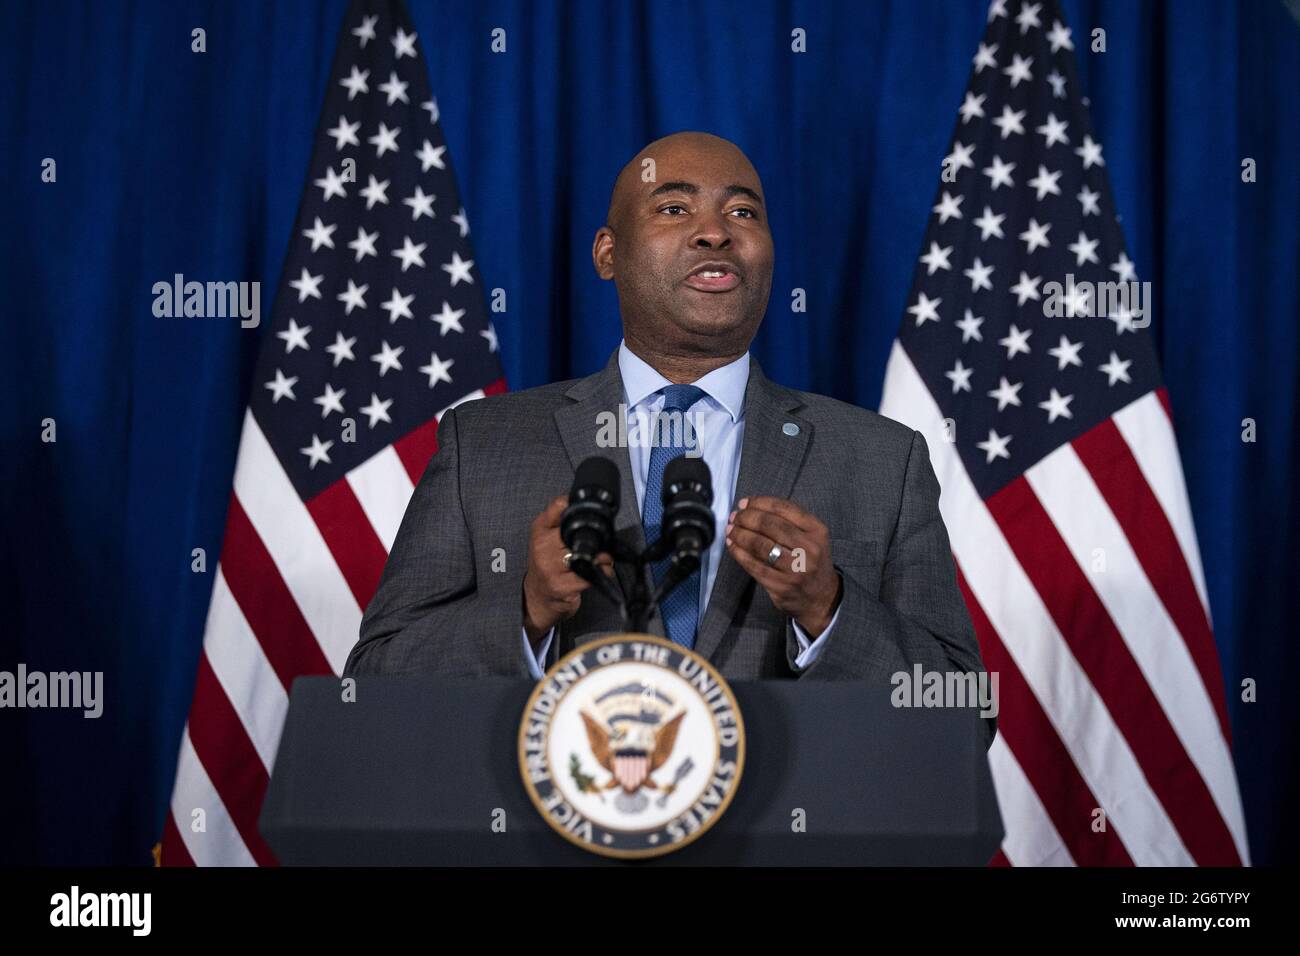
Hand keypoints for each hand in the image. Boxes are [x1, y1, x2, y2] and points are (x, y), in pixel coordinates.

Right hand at [521, 495, 613, 643]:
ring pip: (588, 553)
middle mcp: (541, 546)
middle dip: (597, 538)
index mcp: (539, 529)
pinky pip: (590, 574)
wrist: (536, 597)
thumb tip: (591, 510)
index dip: (577, 506)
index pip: (558, 506)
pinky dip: (602, 573)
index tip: (589, 514)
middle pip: (580, 531)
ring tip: (600, 560)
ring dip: (603, 557)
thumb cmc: (547, 564)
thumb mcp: (548, 537)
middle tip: (600, 545)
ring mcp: (549, 567)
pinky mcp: (560, 586)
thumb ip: (563, 521)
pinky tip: (598, 573)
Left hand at [724, 496, 842, 637]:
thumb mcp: (811, 536)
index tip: (744, 503)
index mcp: (817, 531)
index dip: (759, 503)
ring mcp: (795, 569)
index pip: (784, 509)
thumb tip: (749, 507)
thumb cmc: (810, 561)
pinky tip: (732, 545)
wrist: (822, 598)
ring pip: (760, 545)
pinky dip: (738, 553)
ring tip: (731, 529)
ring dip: (740, 534)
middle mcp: (808, 549)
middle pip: (769, 525)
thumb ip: (788, 521)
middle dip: (746, 517)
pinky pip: (754, 565)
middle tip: (735, 516)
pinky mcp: (781, 585)